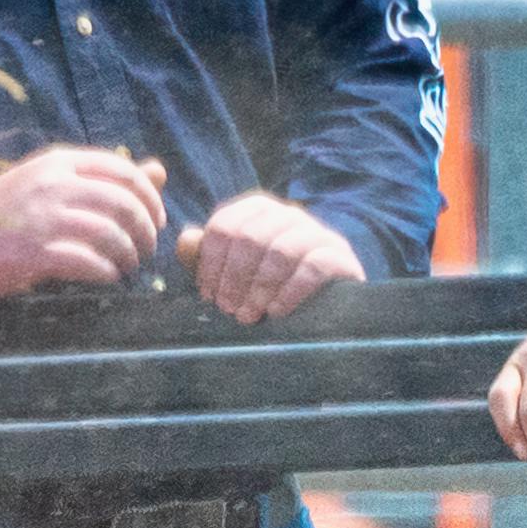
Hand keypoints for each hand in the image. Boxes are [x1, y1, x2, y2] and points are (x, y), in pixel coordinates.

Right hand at [0, 142, 172, 296]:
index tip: (156, 219)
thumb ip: (102, 177)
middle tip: (146, 250)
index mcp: (60, 163)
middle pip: (124, 203)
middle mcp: (55, 185)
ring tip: (128, 267)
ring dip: (129, 256)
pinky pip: (89, 263)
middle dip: (146, 231)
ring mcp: (46, 219)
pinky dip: (107, 273)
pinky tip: (107, 278)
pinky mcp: (37, 253)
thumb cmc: (4, 212)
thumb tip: (157, 170)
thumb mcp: (51, 181)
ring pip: (112, 234)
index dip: (149, 196)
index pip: (123, 170)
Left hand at [185, 190, 359, 324]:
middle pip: (250, 238)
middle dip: (233, 278)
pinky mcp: (339, 256)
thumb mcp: (233, 273)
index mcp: (258, 211)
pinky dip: (289, 292)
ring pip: (279, 252)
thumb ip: (205, 256)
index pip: (224, 225)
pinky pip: (312, 267)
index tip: (207, 295)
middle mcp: (287, 214)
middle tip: (228, 309)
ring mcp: (316, 233)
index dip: (210, 263)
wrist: (327, 308)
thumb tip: (187, 240)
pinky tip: (276, 312)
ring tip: (249, 316)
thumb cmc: (270, 288)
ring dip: (258, 289)